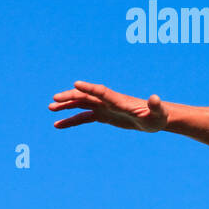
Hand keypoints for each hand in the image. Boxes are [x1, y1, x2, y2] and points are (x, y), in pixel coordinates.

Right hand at [49, 80, 168, 132]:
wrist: (155, 118)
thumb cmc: (157, 116)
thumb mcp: (158, 113)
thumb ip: (155, 106)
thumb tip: (155, 98)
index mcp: (119, 101)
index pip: (102, 92)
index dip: (90, 88)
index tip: (76, 84)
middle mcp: (109, 102)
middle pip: (87, 96)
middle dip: (71, 97)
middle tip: (55, 99)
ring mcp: (104, 108)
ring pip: (81, 105)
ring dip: (67, 106)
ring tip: (50, 108)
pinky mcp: (103, 116)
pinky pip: (84, 117)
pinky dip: (71, 120)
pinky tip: (58, 124)